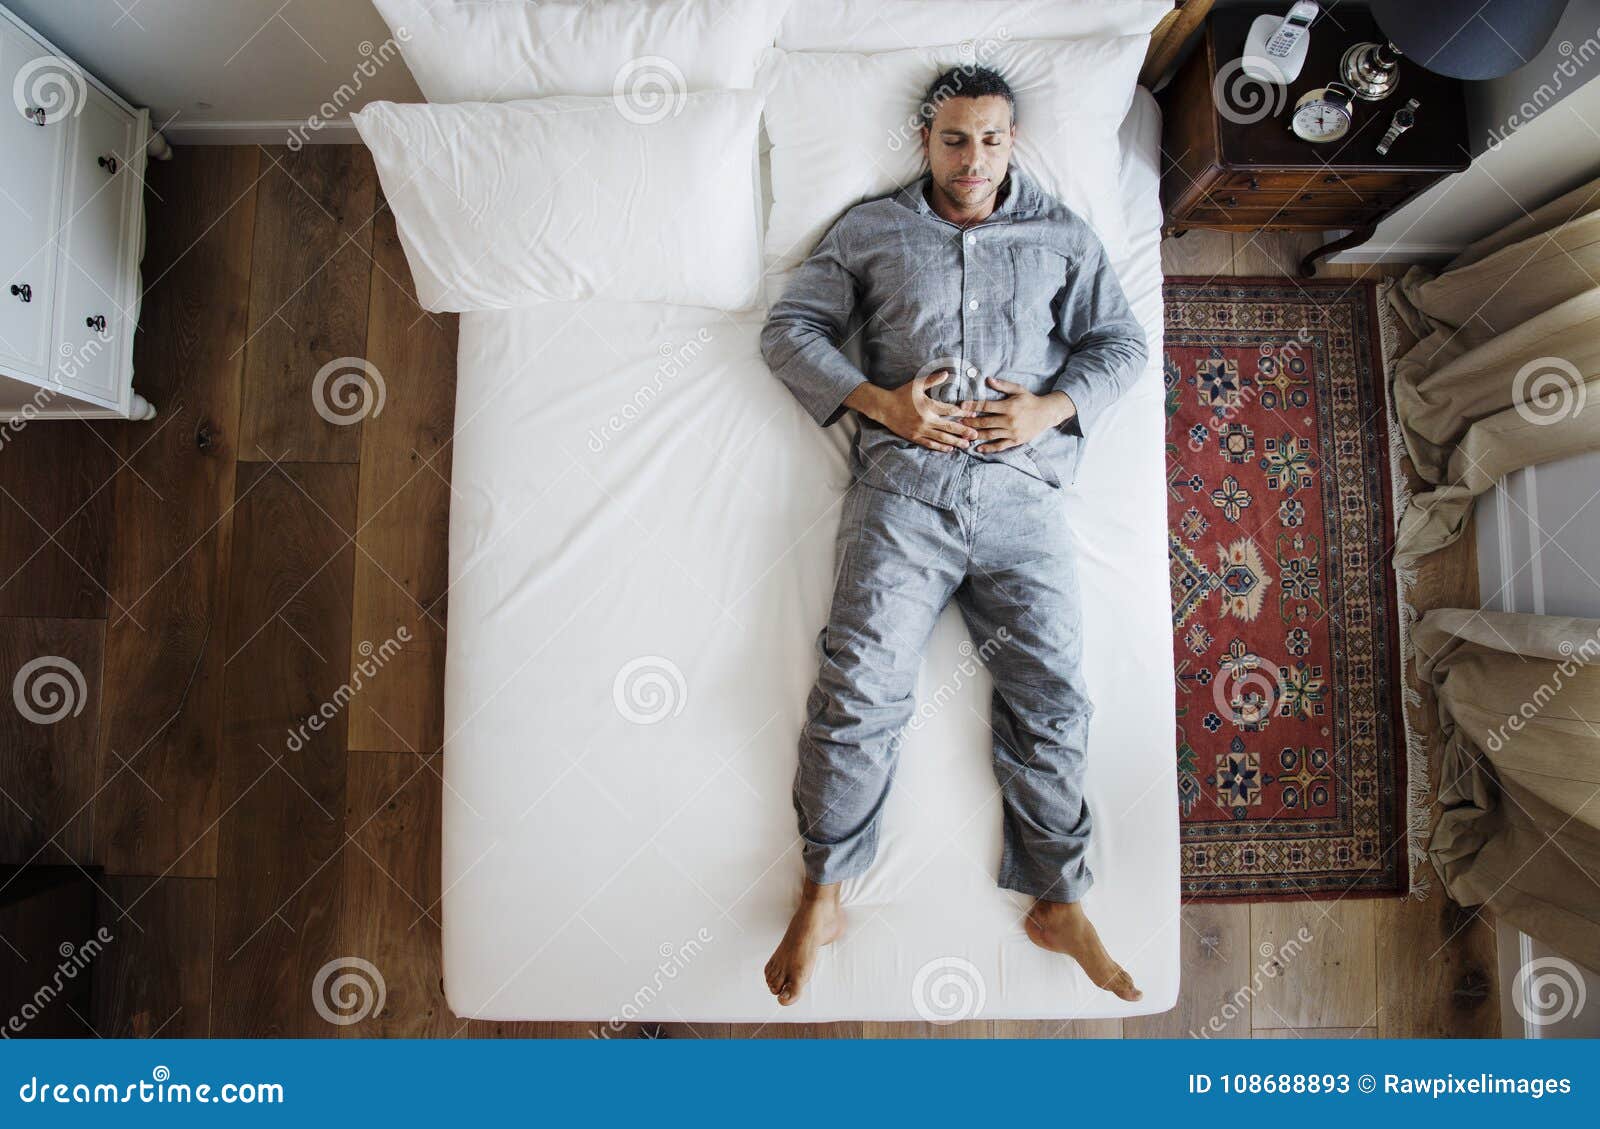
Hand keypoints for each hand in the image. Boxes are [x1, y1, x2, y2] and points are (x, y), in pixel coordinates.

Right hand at [845, 371, 979, 453]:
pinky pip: (930, 444)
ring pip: (941, 438)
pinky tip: (950, 449)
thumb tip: (946, 373)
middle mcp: (926, 420)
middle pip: (949, 427)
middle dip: (964, 431)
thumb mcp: (916, 384)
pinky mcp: (914, 437)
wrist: (883, 407)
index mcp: (928, 406)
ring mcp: (920, 430)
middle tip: (976, 435)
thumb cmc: (901, 394)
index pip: (950, 410)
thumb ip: (932, 380)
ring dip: (955, 441)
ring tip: (967, 444)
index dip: (963, 412)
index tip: (973, 414)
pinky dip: (941, 447)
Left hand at [959, 378, 1075, 452]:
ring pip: (990, 434)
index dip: (973, 406)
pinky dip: (988, 448)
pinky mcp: (1015, 441)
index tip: (961, 406)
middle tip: (958, 422)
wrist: (1046, 414)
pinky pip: (1000, 446)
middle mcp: (1010, 420)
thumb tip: (988, 379)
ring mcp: (1012, 432)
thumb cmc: (1030, 400)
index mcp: (1009, 406)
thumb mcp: (1018, 389)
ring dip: (975, 435)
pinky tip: (978, 448)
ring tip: (964, 434)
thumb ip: (1003, 385)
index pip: (987, 406)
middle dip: (970, 422)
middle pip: (985, 422)